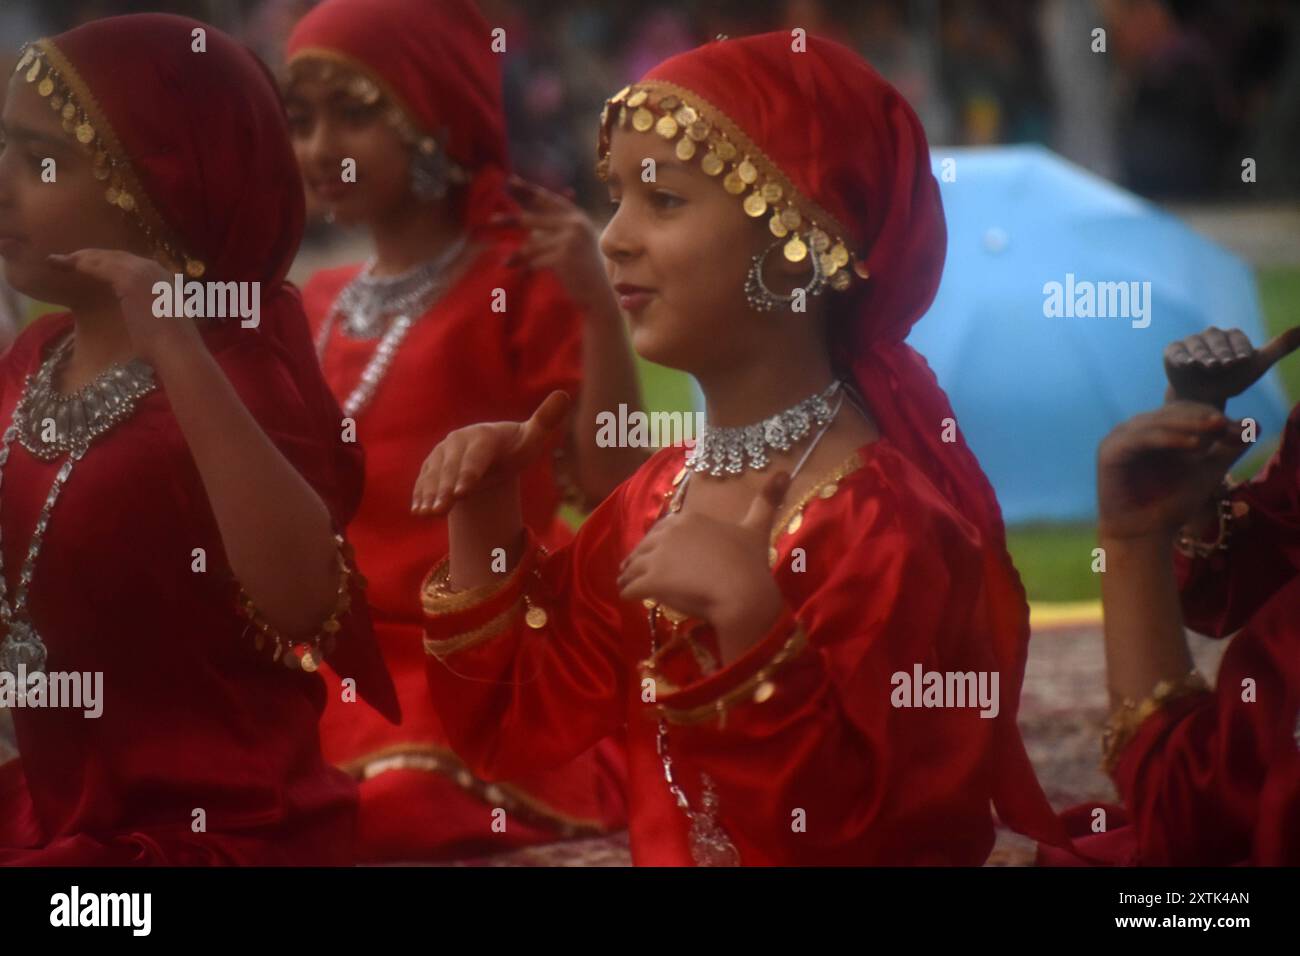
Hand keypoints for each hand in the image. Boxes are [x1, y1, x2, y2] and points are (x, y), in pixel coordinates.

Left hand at [47, 249, 196, 362]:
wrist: (178, 350)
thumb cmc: (173, 346)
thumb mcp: (164, 324)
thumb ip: (153, 314)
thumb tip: (143, 320)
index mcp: (165, 280)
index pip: (131, 265)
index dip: (109, 264)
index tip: (92, 268)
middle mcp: (155, 270)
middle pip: (117, 257)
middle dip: (92, 257)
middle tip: (70, 260)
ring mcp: (143, 272)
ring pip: (106, 258)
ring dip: (81, 257)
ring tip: (60, 260)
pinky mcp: (129, 278)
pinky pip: (98, 266)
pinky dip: (80, 263)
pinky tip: (65, 264)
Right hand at [411, 390, 570, 515]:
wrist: (492, 451)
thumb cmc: (516, 447)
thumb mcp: (532, 438)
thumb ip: (545, 420)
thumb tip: (564, 394)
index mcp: (484, 435)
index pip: (476, 454)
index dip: (469, 472)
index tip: (463, 492)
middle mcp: (459, 441)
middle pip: (451, 468)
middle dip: (446, 488)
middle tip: (443, 508)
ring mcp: (443, 453)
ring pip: (434, 474)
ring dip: (430, 494)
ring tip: (428, 514)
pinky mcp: (432, 465)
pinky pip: (424, 479)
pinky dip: (420, 494)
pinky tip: (418, 511)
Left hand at [492, 176, 610, 312]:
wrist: (597, 293)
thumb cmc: (582, 270)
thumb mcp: (573, 242)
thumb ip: (553, 228)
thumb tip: (524, 222)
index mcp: (577, 217)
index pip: (548, 199)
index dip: (528, 190)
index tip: (510, 181)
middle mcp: (575, 224)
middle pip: (534, 219)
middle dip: (511, 220)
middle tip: (491, 220)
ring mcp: (570, 239)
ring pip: (532, 245)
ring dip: (519, 256)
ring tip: (507, 262)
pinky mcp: (564, 256)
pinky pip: (536, 260)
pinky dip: (528, 268)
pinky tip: (524, 274)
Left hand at [618, 471, 790, 663]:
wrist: (744, 595)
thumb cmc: (750, 563)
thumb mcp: (757, 527)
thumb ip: (767, 501)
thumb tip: (785, 472)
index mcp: (689, 518)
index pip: (661, 530)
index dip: (658, 545)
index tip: (658, 557)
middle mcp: (670, 532)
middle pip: (644, 547)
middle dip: (638, 561)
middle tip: (636, 574)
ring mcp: (659, 556)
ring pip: (632, 567)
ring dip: (629, 577)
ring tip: (629, 587)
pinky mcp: (651, 580)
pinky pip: (630, 587)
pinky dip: (627, 594)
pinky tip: (630, 599)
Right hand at [1097, 400, 1248, 540]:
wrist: (1144, 533)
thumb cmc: (1173, 503)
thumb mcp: (1209, 472)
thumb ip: (1228, 449)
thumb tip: (1255, 424)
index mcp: (1157, 429)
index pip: (1186, 409)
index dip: (1212, 415)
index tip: (1240, 430)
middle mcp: (1137, 428)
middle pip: (1173, 411)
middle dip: (1203, 417)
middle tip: (1228, 426)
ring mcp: (1121, 437)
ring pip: (1159, 421)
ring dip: (1189, 424)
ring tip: (1216, 431)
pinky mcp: (1110, 451)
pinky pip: (1143, 438)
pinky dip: (1169, 438)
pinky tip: (1194, 446)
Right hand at [1164, 325, 1299, 408]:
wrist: (1202, 398)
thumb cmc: (1230, 380)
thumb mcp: (1256, 365)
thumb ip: (1279, 347)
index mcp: (1231, 336)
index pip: (1237, 338)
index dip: (1240, 348)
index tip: (1243, 360)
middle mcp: (1210, 336)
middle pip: (1215, 339)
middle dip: (1220, 352)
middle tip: (1224, 365)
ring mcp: (1190, 342)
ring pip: (1196, 344)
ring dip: (1202, 354)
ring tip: (1206, 365)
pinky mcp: (1173, 351)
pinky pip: (1176, 351)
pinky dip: (1181, 356)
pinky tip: (1187, 364)